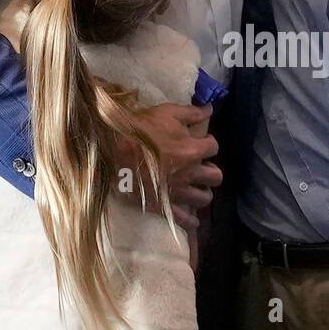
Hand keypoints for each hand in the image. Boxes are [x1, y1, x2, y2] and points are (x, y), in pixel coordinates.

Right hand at [116, 102, 221, 231]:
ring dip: (203, 192)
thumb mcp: (167, 113)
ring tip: (196, 188)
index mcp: (193, 150)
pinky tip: (192, 220)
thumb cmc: (140, 129)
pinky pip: (184, 219)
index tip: (201, 143)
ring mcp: (178, 191)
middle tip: (202, 167)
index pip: (214, 147)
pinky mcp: (164, 205)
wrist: (112, 150)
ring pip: (204, 198)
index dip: (208, 144)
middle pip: (216, 177)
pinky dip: (190, 221)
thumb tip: (210, 109)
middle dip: (211, 171)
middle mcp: (190, 173)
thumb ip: (192, 113)